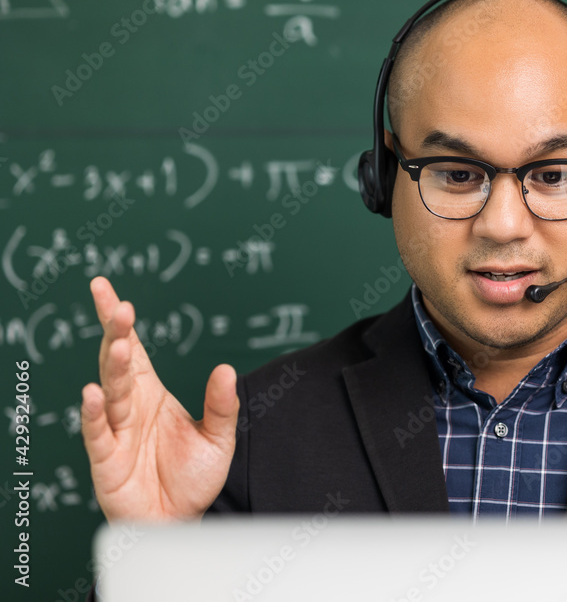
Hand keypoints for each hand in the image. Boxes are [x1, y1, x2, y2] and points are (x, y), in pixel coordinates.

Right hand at [81, 276, 239, 521]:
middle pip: (119, 362)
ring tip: (120, 343)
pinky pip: (97, 432)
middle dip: (118, 334)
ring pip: (111, 391)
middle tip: (120, 308)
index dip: (119, 321)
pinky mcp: (107, 459)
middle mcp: (130, 406)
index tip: (107, 290)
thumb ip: (221, 405)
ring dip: (114, 368)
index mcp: (152, 394)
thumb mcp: (218, 439)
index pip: (135, 350)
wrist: (179, 522)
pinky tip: (93, 393)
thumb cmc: (193, 479)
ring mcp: (116, 431)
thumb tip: (227, 368)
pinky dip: (94, 413)